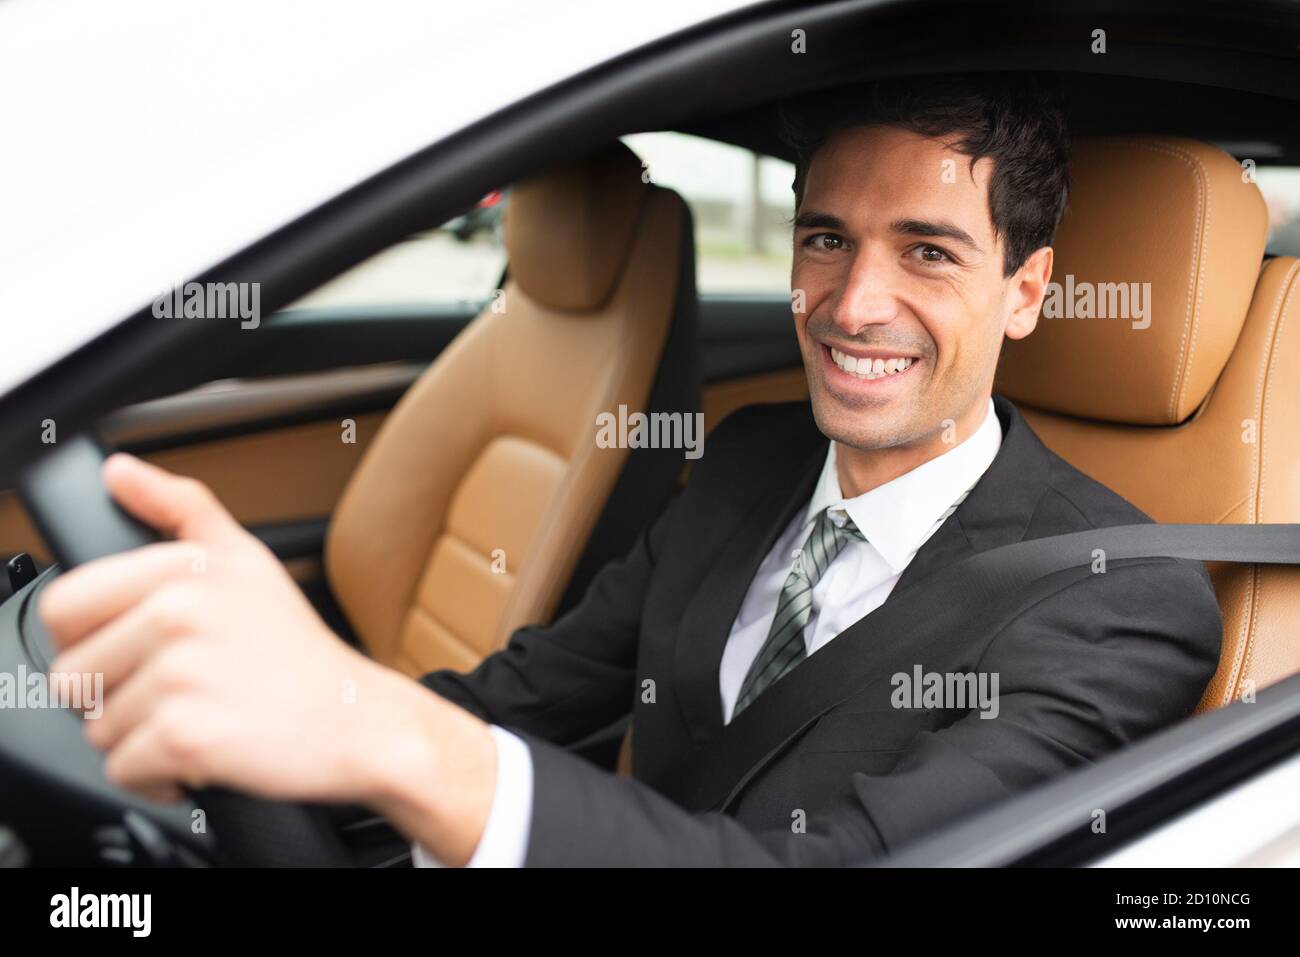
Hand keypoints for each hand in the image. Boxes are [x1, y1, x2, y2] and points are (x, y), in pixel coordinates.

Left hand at [38, 454, 495, 862]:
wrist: (358, 720)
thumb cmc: (298, 650)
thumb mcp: (247, 560)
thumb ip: (178, 507)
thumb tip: (117, 471)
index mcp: (183, 570)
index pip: (66, 606)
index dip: (90, 639)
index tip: (133, 651)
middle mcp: (178, 614)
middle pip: (73, 674)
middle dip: (115, 695)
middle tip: (177, 691)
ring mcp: (180, 676)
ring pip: (98, 726)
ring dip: (141, 738)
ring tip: (200, 718)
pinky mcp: (185, 736)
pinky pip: (124, 767)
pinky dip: (156, 777)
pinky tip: (200, 756)